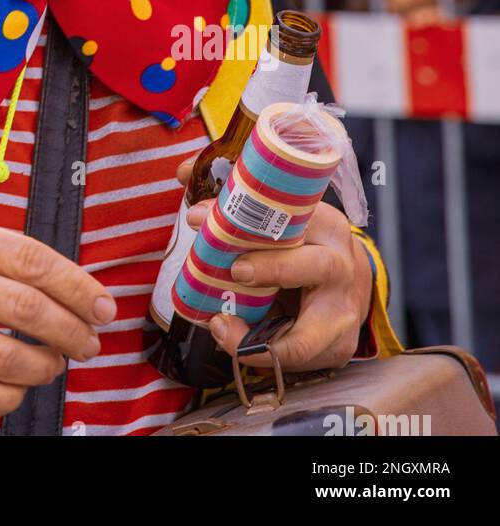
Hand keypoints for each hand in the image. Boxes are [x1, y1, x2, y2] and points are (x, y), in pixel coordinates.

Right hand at [0, 212, 116, 417]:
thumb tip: (69, 288)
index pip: (31, 259)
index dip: (77, 287)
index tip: (103, 307)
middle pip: (27, 308)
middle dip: (72, 331)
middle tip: (89, 343)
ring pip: (7, 355)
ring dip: (45, 365)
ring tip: (54, 364)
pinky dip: (11, 395)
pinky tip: (18, 386)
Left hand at [175, 158, 371, 373]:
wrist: (350, 282)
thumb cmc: (306, 244)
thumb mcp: (285, 215)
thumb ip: (236, 194)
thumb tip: (183, 172)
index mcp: (326, 226)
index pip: (296, 216)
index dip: (251, 216)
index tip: (208, 218)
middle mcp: (340, 267)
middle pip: (315, 266)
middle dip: (272, 268)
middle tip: (235, 270)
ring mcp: (342, 313)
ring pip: (307, 336)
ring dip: (260, 341)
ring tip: (222, 328)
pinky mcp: (336, 346)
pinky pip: (299, 360)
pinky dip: (263, 356)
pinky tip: (234, 343)